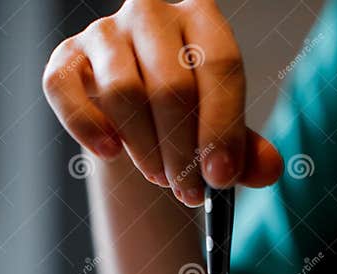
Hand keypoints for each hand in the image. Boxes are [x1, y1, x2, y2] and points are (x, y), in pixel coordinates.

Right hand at [42, 0, 281, 205]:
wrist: (137, 116)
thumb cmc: (187, 119)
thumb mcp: (220, 133)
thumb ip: (246, 151)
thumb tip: (271, 170)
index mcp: (202, 20)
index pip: (220, 66)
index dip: (222, 128)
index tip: (220, 178)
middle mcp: (152, 14)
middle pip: (172, 86)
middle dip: (182, 152)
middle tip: (189, 192)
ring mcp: (105, 33)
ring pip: (123, 92)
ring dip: (144, 148)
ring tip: (159, 176)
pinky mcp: (67, 59)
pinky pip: (65, 90)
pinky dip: (87, 127)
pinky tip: (109, 153)